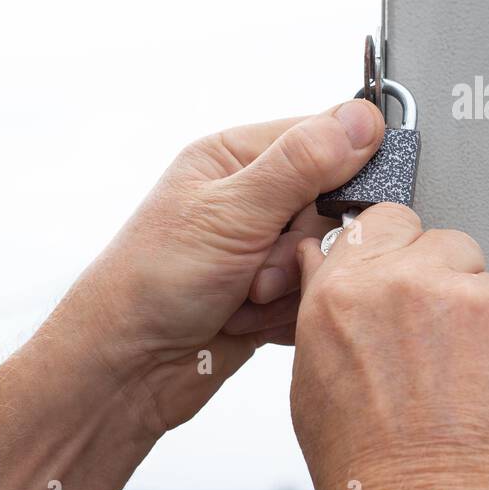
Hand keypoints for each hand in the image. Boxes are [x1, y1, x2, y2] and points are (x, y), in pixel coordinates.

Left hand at [53, 99, 385, 435]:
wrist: (125, 371)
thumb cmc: (151, 283)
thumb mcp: (232, 212)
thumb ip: (302, 163)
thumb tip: (363, 118)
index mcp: (237, 157)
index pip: (325, 138)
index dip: (338, 176)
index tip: (325, 209)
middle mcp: (252, 196)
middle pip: (334, 205)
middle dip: (301, 246)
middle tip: (260, 267)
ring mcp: (263, 246)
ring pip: (329, 254)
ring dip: (293, 286)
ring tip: (245, 299)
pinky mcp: (273, 292)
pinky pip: (317, 292)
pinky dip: (290, 314)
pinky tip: (249, 321)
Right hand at [290, 204, 488, 489]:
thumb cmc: (370, 470)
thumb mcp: (314, 378)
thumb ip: (325, 302)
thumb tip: (321, 255)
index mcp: (349, 289)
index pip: (387, 219)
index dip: (402, 247)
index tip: (411, 269)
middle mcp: (411, 283)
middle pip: (448, 243)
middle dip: (449, 282)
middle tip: (443, 344)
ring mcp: (478, 300)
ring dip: (488, 323)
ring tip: (470, 385)